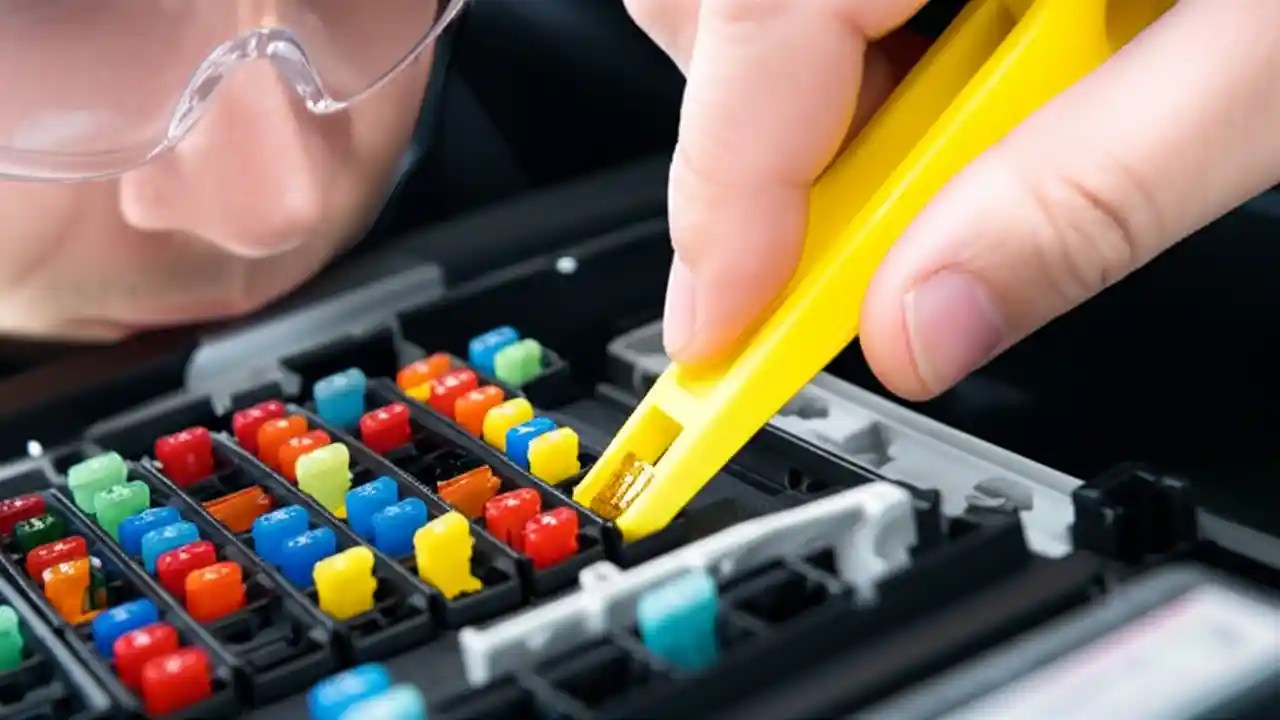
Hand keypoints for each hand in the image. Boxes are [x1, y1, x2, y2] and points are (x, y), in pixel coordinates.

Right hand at [628, 0, 1279, 400]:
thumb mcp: (1271, 55)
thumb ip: (1085, 198)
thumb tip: (925, 320)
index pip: (761, 22)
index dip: (724, 203)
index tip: (719, 331)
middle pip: (722, 10)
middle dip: (764, 151)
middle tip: (865, 242)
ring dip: (811, 101)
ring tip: (969, 118)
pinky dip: (855, 48)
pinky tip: (966, 58)